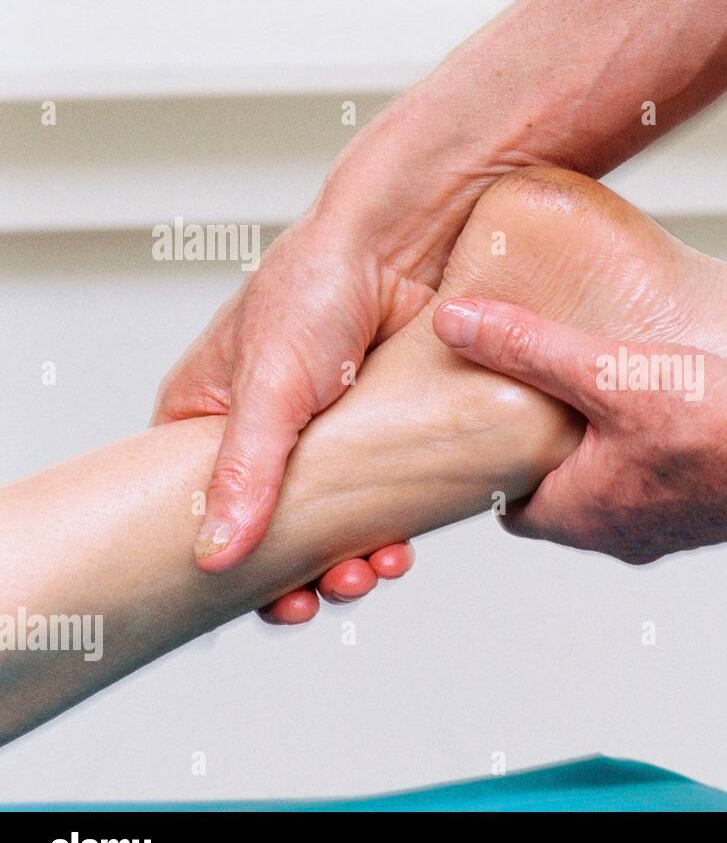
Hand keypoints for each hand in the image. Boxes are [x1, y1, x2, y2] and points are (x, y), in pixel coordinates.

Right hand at [153, 220, 431, 617]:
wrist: (402, 239)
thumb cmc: (316, 286)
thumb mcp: (270, 385)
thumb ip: (244, 471)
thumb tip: (215, 557)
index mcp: (209, 419)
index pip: (205, 514)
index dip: (237, 569)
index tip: (279, 603)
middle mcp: (265, 432)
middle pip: (276, 531)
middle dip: (307, 574)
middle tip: (336, 588)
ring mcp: (330, 435)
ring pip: (335, 521)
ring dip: (353, 560)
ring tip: (375, 569)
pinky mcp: (387, 430)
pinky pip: (386, 495)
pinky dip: (392, 527)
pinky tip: (405, 544)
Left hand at [430, 298, 726, 562]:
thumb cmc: (723, 423)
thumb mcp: (609, 372)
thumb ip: (529, 346)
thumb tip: (457, 322)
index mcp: (584, 516)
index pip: (508, 508)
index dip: (495, 465)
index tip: (489, 422)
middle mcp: (624, 537)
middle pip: (560, 498)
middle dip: (547, 452)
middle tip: (539, 398)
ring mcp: (672, 529)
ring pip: (614, 491)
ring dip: (603, 451)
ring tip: (601, 394)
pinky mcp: (713, 511)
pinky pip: (662, 485)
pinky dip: (650, 451)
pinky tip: (668, 405)